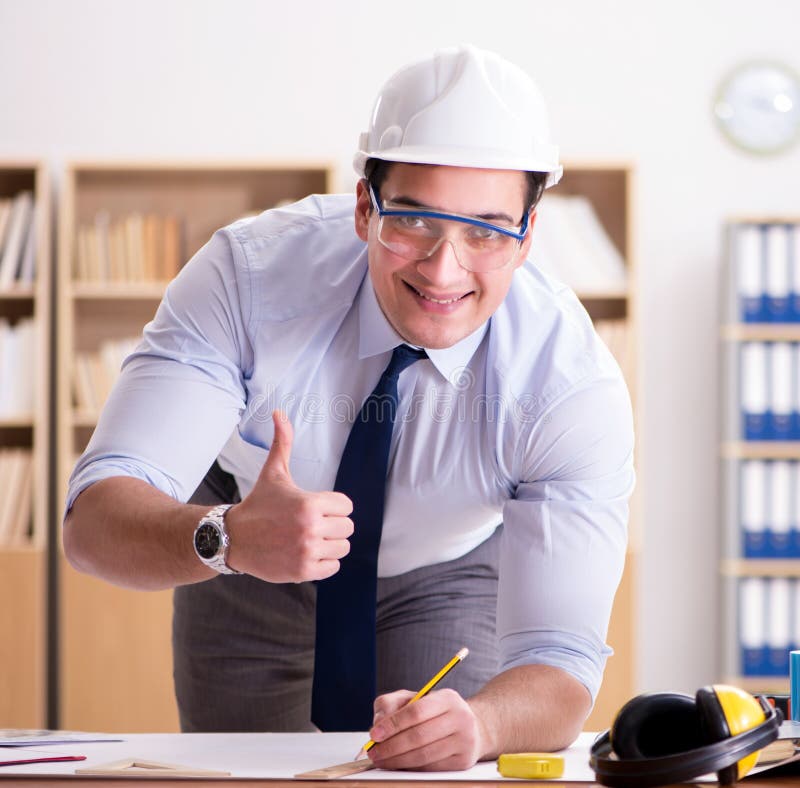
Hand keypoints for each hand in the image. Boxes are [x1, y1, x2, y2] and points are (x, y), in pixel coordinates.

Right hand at [224, 410, 353, 581]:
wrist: (232, 538)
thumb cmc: (258, 504)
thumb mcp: (273, 472)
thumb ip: (282, 442)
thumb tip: (278, 411)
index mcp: (309, 503)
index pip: (347, 506)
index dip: (334, 505)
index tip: (317, 506)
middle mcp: (310, 529)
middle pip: (348, 528)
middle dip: (333, 524)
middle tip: (312, 523)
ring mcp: (307, 552)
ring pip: (342, 548)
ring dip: (330, 544)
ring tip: (310, 538)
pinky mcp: (303, 571)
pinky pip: (333, 567)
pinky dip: (324, 562)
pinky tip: (306, 552)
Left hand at [367, 689, 487, 770]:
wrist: (470, 727)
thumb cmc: (436, 712)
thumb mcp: (416, 698)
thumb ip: (392, 703)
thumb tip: (378, 722)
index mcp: (448, 698)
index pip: (416, 711)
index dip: (393, 724)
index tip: (374, 734)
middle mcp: (460, 718)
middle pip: (419, 736)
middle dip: (391, 746)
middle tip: (374, 751)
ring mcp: (464, 741)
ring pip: (424, 755)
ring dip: (397, 760)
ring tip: (381, 760)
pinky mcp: (463, 761)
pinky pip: (431, 768)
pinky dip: (411, 768)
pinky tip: (399, 764)